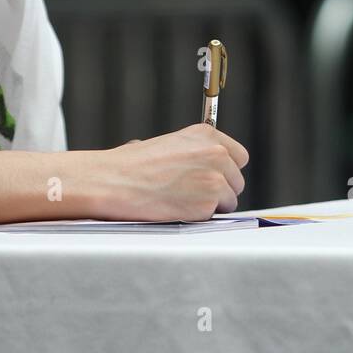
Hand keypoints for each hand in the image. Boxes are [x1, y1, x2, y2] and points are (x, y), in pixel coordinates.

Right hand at [88, 123, 248, 221]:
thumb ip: (197, 152)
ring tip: (181, 200)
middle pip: (236, 180)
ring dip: (211, 205)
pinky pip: (213, 217)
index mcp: (208, 135)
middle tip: (191, 192)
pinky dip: (198, 217)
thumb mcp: (172, 143)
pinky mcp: (208, 204)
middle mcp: (217, 154)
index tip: (214, 176)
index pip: (239, 156)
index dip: (226, 170)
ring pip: (229, 200)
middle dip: (219, 189)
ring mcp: (215, 179)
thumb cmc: (133, 164)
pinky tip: (177, 208)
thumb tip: (209, 167)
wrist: (114, 181)